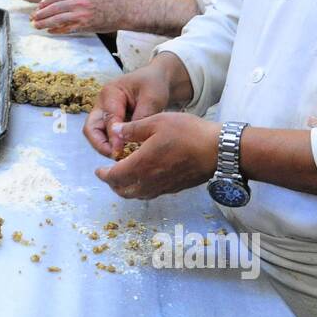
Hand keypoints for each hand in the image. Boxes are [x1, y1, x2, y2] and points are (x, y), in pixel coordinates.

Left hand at [32, 0, 128, 33]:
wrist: (125, 10)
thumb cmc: (109, 0)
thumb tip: (59, 1)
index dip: (46, 1)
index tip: (39, 5)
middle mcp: (80, 0)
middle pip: (54, 7)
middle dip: (42, 13)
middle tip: (33, 16)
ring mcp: (82, 13)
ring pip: (57, 18)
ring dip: (45, 23)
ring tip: (36, 25)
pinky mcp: (85, 25)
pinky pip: (67, 28)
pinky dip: (57, 30)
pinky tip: (50, 31)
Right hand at [83, 67, 171, 157]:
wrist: (156, 79)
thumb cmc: (153, 85)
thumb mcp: (152, 98)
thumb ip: (142, 117)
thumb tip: (133, 140)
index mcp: (110, 92)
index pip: (108, 118)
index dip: (113, 137)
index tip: (120, 152)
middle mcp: (102, 103)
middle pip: (91, 128)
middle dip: (100, 145)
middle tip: (115, 157)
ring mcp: (103, 112)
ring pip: (95, 134)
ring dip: (105, 147)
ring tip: (121, 158)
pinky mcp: (109, 121)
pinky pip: (104, 136)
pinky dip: (112, 145)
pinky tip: (125, 154)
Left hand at [93, 113, 219, 199]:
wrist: (218, 150)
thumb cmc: (187, 133)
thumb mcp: (156, 121)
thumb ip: (132, 129)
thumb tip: (115, 131)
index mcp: (141, 165)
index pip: (115, 176)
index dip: (104, 175)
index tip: (99, 170)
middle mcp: (150, 181)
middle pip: (124, 191)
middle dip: (113, 184)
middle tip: (109, 174)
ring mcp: (164, 187)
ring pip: (138, 195)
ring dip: (127, 188)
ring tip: (124, 177)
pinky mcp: (175, 188)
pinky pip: (152, 194)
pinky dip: (142, 189)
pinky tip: (145, 178)